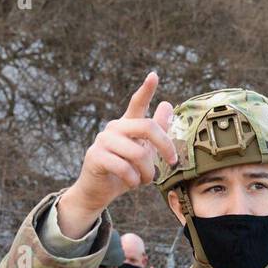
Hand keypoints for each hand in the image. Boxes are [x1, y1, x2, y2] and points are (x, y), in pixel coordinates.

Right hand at [57, 72, 176, 238]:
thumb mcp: (143, 152)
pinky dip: (134, 180)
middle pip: (147, 127)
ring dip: (148, 172)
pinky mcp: (96, 157)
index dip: (146, 90)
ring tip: (144, 180)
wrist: (98, 192)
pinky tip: (131, 184)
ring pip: (138, 153)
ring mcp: (103, 141)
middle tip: (172, 162)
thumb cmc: (122, 172)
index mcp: (126, 125)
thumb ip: (155, 132)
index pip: (137, 103)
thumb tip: (167, 105)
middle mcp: (114, 128)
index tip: (154, 75)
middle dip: (164, 146)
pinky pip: (125, 168)